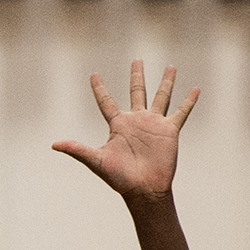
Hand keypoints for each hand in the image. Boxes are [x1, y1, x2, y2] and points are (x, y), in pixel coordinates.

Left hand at [52, 61, 197, 203]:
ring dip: (166, 82)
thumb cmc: (119, 178)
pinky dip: (188, 102)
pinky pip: (181, 113)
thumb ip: (77, 150)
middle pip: (136, 92)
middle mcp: (136, 121)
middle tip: (137, 60)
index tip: (93, 75)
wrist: (143, 189)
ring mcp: (154, 124)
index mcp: (118, 125)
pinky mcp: (169, 131)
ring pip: (161, 97)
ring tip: (171, 66)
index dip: (99, 89)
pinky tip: (195, 89)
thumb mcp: (96, 160)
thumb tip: (54, 145)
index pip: (106, 102)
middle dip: (137, 76)